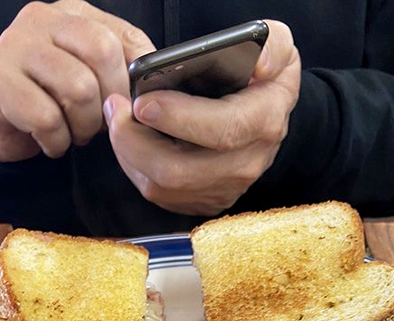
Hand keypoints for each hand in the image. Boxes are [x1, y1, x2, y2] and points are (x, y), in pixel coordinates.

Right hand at [0, 0, 153, 161]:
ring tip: (73, 133)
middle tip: (99, 125)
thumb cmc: (50, 101)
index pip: (122, 38)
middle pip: (102, 52)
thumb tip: (156, 81)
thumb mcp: (92, 79)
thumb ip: (123, 70)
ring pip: (78, 88)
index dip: (133, 82)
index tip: (129, 109)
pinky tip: (51, 142)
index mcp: (73, 15)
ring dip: (84, 126)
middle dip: (110, 103)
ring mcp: (14, 43)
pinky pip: (46, 117)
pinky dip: (57, 141)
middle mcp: (42, 19)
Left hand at [104, 20, 300, 215]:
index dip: (177, 118)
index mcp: (264, 122)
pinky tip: (131, 142)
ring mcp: (225, 188)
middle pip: (179, 171)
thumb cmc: (262, 78)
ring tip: (118, 120)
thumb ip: (271, 47)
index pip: (220, 130)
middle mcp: (246, 163)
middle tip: (116, 108)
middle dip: (136, 141)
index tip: (143, 102)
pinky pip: (160, 194)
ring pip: (163, 186)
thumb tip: (256, 66)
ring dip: (130, 154)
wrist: (267, 116)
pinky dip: (137, 168)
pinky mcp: (206, 201)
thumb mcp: (277, 48)